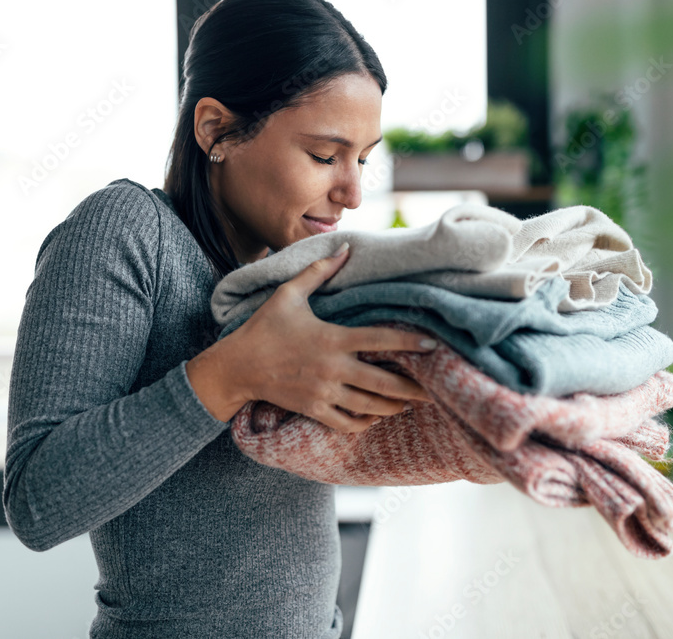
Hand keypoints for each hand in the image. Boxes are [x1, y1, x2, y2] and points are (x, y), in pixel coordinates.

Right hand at [222, 242, 437, 432]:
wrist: (237, 367)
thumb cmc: (263, 328)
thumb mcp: (289, 294)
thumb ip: (319, 272)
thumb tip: (345, 249)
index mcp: (332, 338)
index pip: (380, 339)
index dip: (410, 342)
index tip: (433, 344)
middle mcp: (333, 368)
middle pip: (383, 382)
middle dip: (412, 388)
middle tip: (435, 390)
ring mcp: (324, 392)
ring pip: (369, 406)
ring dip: (393, 407)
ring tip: (410, 404)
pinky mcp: (313, 410)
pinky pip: (347, 422)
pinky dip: (365, 422)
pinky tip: (376, 417)